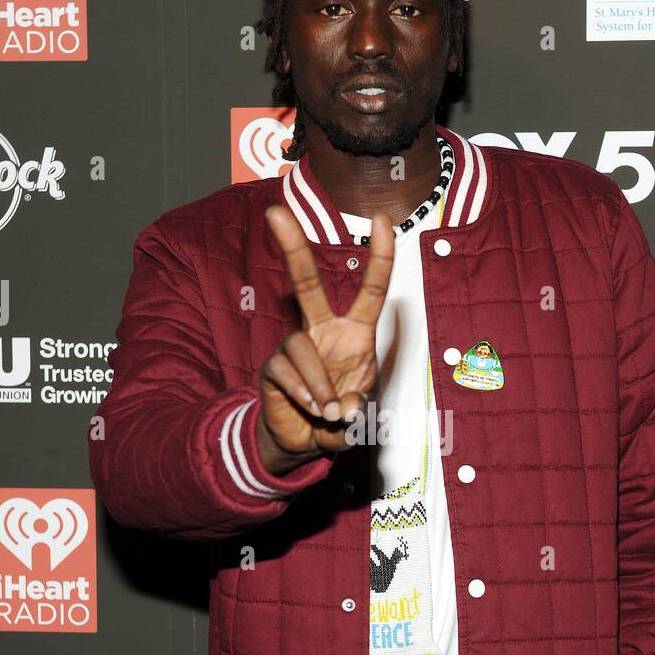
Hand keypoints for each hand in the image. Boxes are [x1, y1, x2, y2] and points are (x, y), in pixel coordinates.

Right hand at [256, 204, 394, 476]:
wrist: (305, 442)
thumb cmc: (340, 416)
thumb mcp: (361, 415)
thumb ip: (359, 411)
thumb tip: (344, 407)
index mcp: (354, 334)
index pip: (370, 290)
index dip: (379, 256)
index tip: (382, 219)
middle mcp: (322, 332)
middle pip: (306, 284)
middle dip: (292, 247)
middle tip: (274, 212)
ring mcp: (295, 347)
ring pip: (300, 346)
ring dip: (320, 384)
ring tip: (329, 411)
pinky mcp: (273, 368)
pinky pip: (285, 371)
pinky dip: (304, 394)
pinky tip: (312, 410)